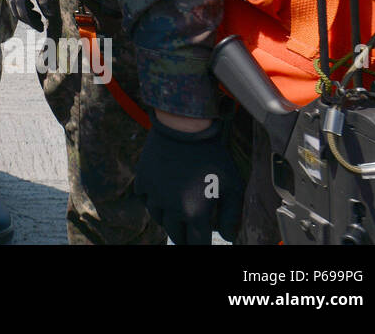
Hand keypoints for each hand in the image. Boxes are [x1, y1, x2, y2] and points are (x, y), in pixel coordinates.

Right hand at [0, 0, 53, 34]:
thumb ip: (43, 0)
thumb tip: (49, 14)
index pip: (24, 16)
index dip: (33, 23)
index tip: (41, 27)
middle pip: (17, 13)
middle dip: (28, 19)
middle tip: (39, 21)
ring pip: (13, 6)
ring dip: (23, 11)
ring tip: (35, 11)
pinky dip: (19, 3)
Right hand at [134, 119, 244, 243]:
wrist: (184, 128)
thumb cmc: (212, 156)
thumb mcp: (232, 185)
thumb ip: (231, 216)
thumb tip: (228, 237)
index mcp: (195, 213)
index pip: (196, 244)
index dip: (200, 246)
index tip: (202, 242)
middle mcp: (171, 209)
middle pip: (176, 236)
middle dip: (185, 236)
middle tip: (191, 231)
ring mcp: (154, 196)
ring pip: (159, 219)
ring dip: (169, 220)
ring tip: (177, 212)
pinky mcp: (143, 181)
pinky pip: (146, 201)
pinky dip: (154, 202)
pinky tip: (163, 194)